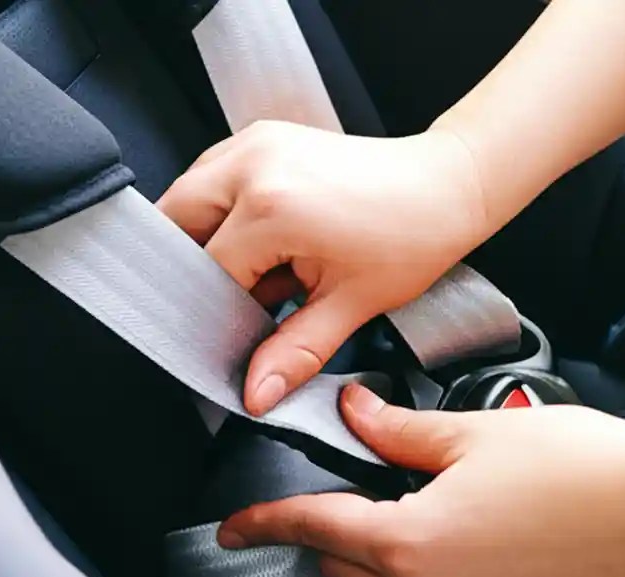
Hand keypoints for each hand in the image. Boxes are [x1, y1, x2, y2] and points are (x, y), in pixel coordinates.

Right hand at [157, 121, 488, 415]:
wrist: (446, 188)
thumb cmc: (412, 236)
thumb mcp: (351, 304)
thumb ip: (293, 351)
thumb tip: (256, 392)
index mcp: (270, 208)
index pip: (207, 272)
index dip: (217, 311)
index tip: (236, 332)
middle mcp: (253, 165)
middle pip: (178, 224)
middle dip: (195, 267)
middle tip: (235, 297)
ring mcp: (256, 143)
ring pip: (189, 195)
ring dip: (204, 235)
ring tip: (254, 266)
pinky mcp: (264, 137)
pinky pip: (214, 175)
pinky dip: (222, 209)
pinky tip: (259, 237)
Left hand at [218, 386, 624, 576]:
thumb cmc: (582, 468)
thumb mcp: (472, 433)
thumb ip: (397, 430)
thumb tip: (356, 414)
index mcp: (411, 544)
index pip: (313, 530)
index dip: (264, 522)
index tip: (233, 526)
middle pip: (347, 569)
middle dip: (339, 532)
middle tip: (359, 493)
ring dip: (387, 561)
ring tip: (430, 513)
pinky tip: (473, 547)